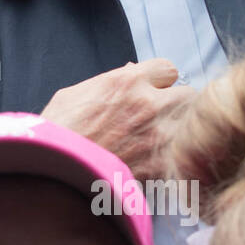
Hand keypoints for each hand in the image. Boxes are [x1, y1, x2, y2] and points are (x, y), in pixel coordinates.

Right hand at [42, 59, 194, 179]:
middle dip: (176, 106)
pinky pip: (182, 155)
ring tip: (164, 141)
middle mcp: (149, 104)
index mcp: (128, 82)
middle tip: (162, 119)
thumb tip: (130, 73)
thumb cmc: (57, 135)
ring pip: (190, 125)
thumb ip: (108, 81)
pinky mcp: (161, 166)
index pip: (168, 69)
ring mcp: (158, 136)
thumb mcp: (74, 94)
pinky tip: (161, 164)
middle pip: (187, 95)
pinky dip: (174, 159)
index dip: (161, 82)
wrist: (55, 175)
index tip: (154, 92)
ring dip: (180, 131)